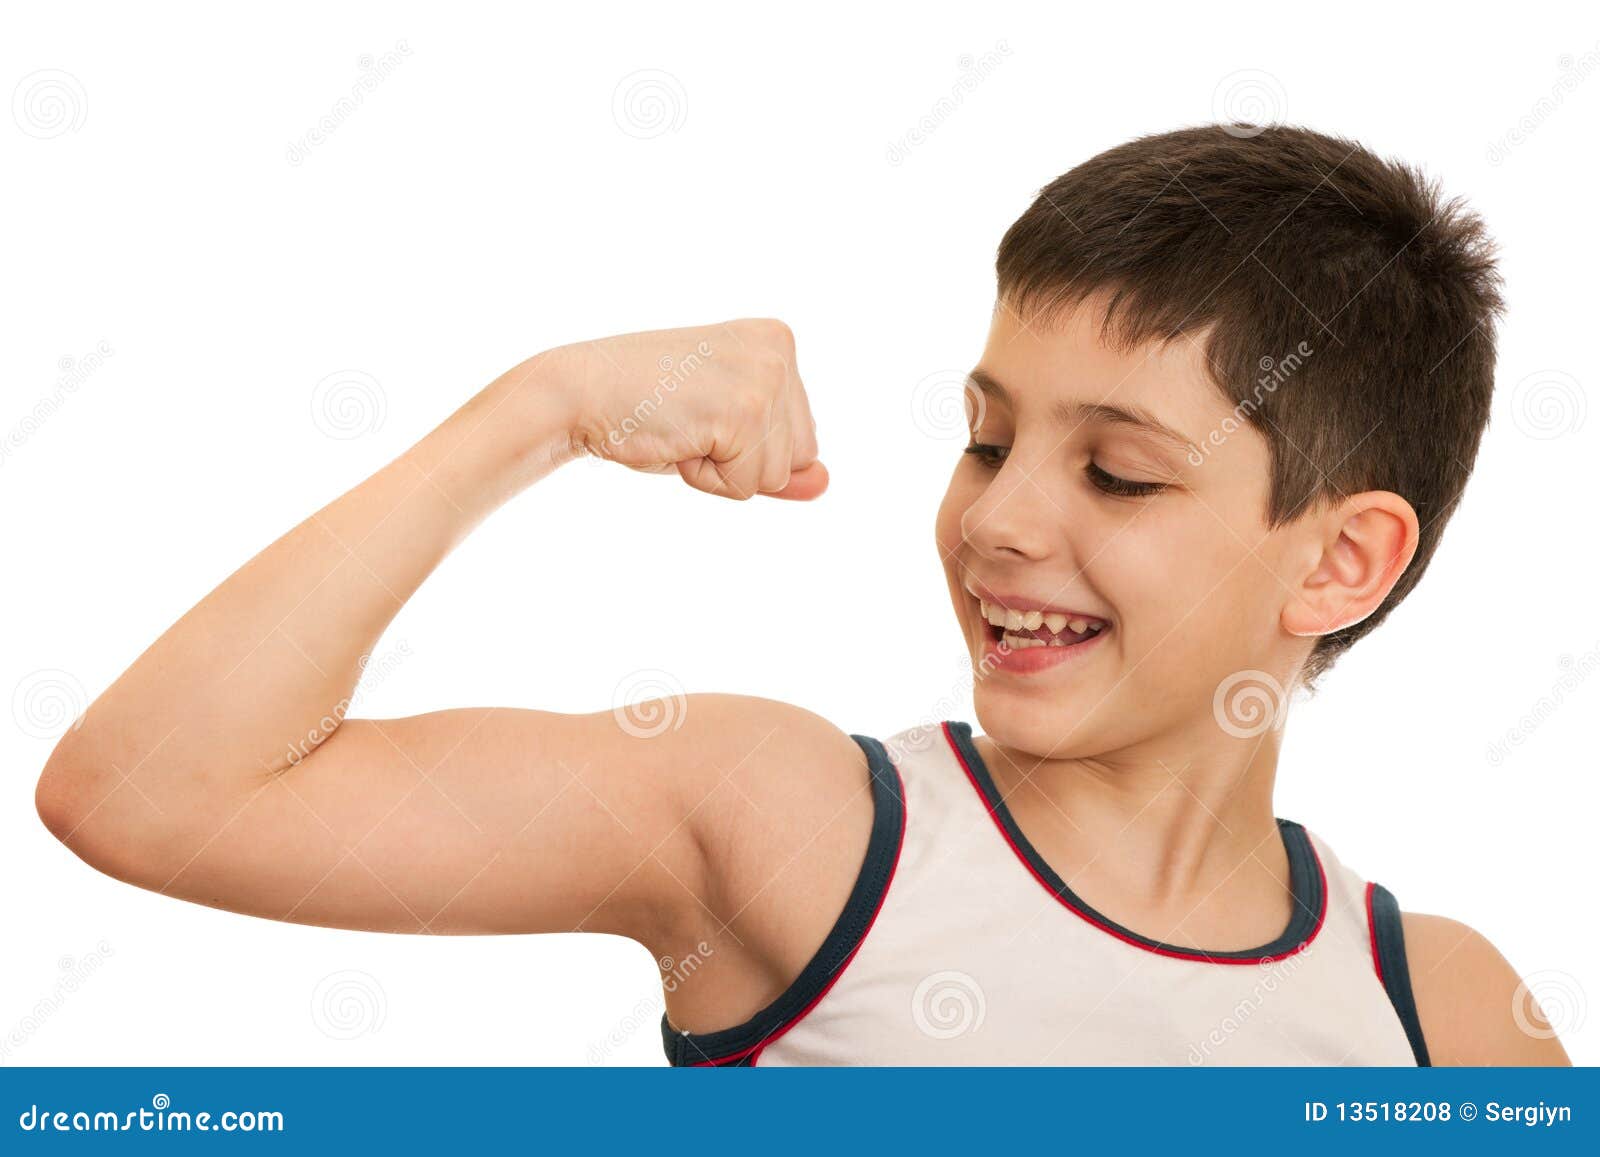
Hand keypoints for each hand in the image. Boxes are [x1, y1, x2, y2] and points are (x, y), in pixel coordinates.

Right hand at [544, 318, 826, 499]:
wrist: (578, 392)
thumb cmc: (643, 408)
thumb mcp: (721, 427)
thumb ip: (775, 453)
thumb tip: (824, 483)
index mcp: (778, 341)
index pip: (801, 436)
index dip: (744, 445)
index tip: (698, 410)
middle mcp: (780, 350)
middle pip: (799, 456)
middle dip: (740, 460)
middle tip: (688, 420)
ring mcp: (766, 378)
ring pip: (774, 477)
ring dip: (720, 470)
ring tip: (681, 426)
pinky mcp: (746, 411)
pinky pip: (744, 487)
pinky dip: (704, 479)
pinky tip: (676, 436)